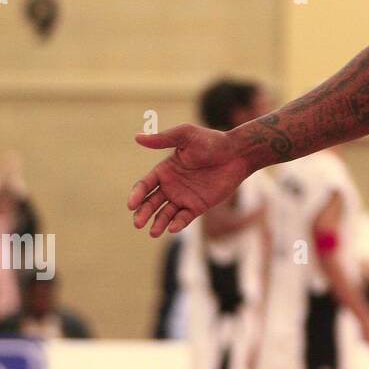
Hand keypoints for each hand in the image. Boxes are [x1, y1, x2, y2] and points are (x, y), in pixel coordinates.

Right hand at [127, 124, 252, 237]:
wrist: (237, 153)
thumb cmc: (212, 141)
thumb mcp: (186, 136)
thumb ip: (163, 139)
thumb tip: (138, 137)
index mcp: (164, 170)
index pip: (144, 186)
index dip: (136, 195)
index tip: (131, 205)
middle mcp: (171, 186)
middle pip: (151, 203)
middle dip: (143, 213)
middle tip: (138, 223)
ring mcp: (184, 197)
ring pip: (165, 214)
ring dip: (158, 223)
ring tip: (153, 232)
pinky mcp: (198, 206)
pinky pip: (184, 218)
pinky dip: (177, 224)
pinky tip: (173, 228)